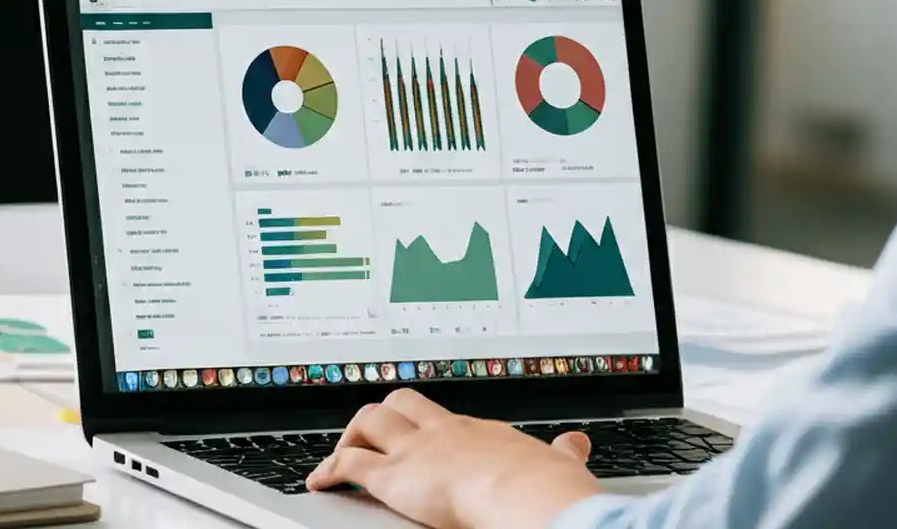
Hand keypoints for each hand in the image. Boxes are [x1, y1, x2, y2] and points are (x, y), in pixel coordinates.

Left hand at [307, 389, 600, 528]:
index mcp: (481, 431)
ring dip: (353, 436)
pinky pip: (350, 464)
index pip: (448, 419)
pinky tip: (320, 481)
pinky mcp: (394, 477)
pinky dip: (329, 470)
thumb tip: (576, 444)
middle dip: (385, 416)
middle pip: (403, 402)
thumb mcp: (558, 460)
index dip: (431, 427)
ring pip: (371, 421)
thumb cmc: (542, 483)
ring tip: (343, 455)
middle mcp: (445, 432)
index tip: (425, 439)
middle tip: (375, 435)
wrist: (523, 493)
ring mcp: (417, 451)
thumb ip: (563, 452)